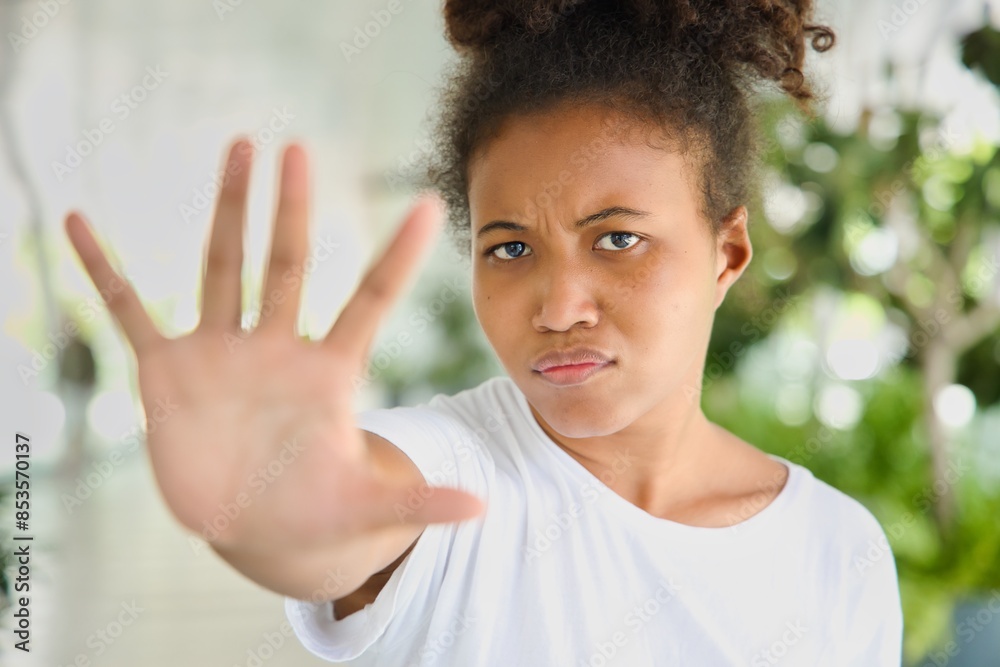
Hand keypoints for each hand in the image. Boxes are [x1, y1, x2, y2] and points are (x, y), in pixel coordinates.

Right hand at [64, 138, 484, 552]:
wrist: (257, 525)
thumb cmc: (317, 512)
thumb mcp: (366, 507)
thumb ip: (419, 503)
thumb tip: (484, 506)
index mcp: (330, 373)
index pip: (372, 299)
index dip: (399, 256)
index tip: (427, 204)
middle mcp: (276, 348)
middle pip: (288, 263)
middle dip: (290, 207)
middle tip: (296, 146)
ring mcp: (221, 354)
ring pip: (222, 266)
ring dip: (227, 209)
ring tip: (236, 147)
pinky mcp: (168, 373)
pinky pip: (130, 311)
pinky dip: (104, 271)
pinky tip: (81, 223)